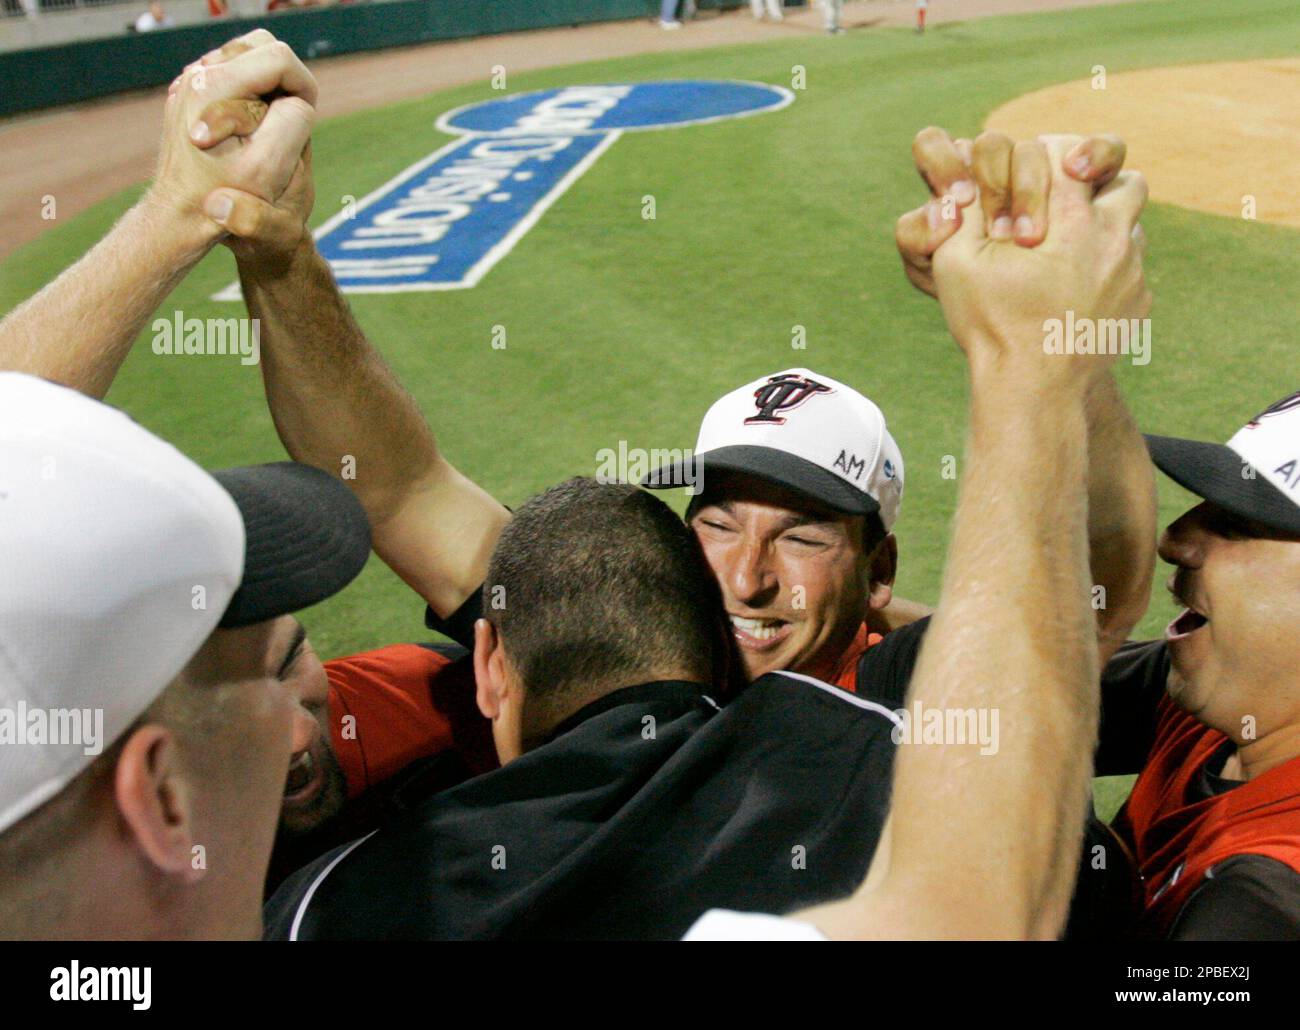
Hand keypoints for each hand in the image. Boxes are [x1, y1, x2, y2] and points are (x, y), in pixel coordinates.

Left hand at [146, 30, 315, 242]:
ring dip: (268, 85)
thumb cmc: (226, 199)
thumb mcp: (270, 166)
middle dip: (285, 78)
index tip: (308, 116)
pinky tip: (251, 127)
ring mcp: (188, 84)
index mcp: (216, 88)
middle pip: (260, 47)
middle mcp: (196, 77)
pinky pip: (229, 76)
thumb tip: (299, 99)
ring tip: (272, 122)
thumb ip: (295, 121)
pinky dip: (249, 94)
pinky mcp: (188, 95)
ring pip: (245, 58)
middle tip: (292, 114)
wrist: (180, 217)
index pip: (279, 57)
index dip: (304, 85)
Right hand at [930, 135, 1150, 389]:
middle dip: (1093, 186)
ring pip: (1133, 225)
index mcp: (1073, 218)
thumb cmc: (990, 323)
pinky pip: (1131, 270)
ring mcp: (1132, 273)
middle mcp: (1114, 238)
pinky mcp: (1138, 303)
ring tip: (1066, 251)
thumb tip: (964, 183)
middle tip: (1060, 210)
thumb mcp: (957, 262)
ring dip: (1104, 227)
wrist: (1032, 390)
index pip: (1073, 153)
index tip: (1029, 184)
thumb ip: (961, 212)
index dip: (1047, 160)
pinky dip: (1107, 271)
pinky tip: (1073, 291)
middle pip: (1124, 179)